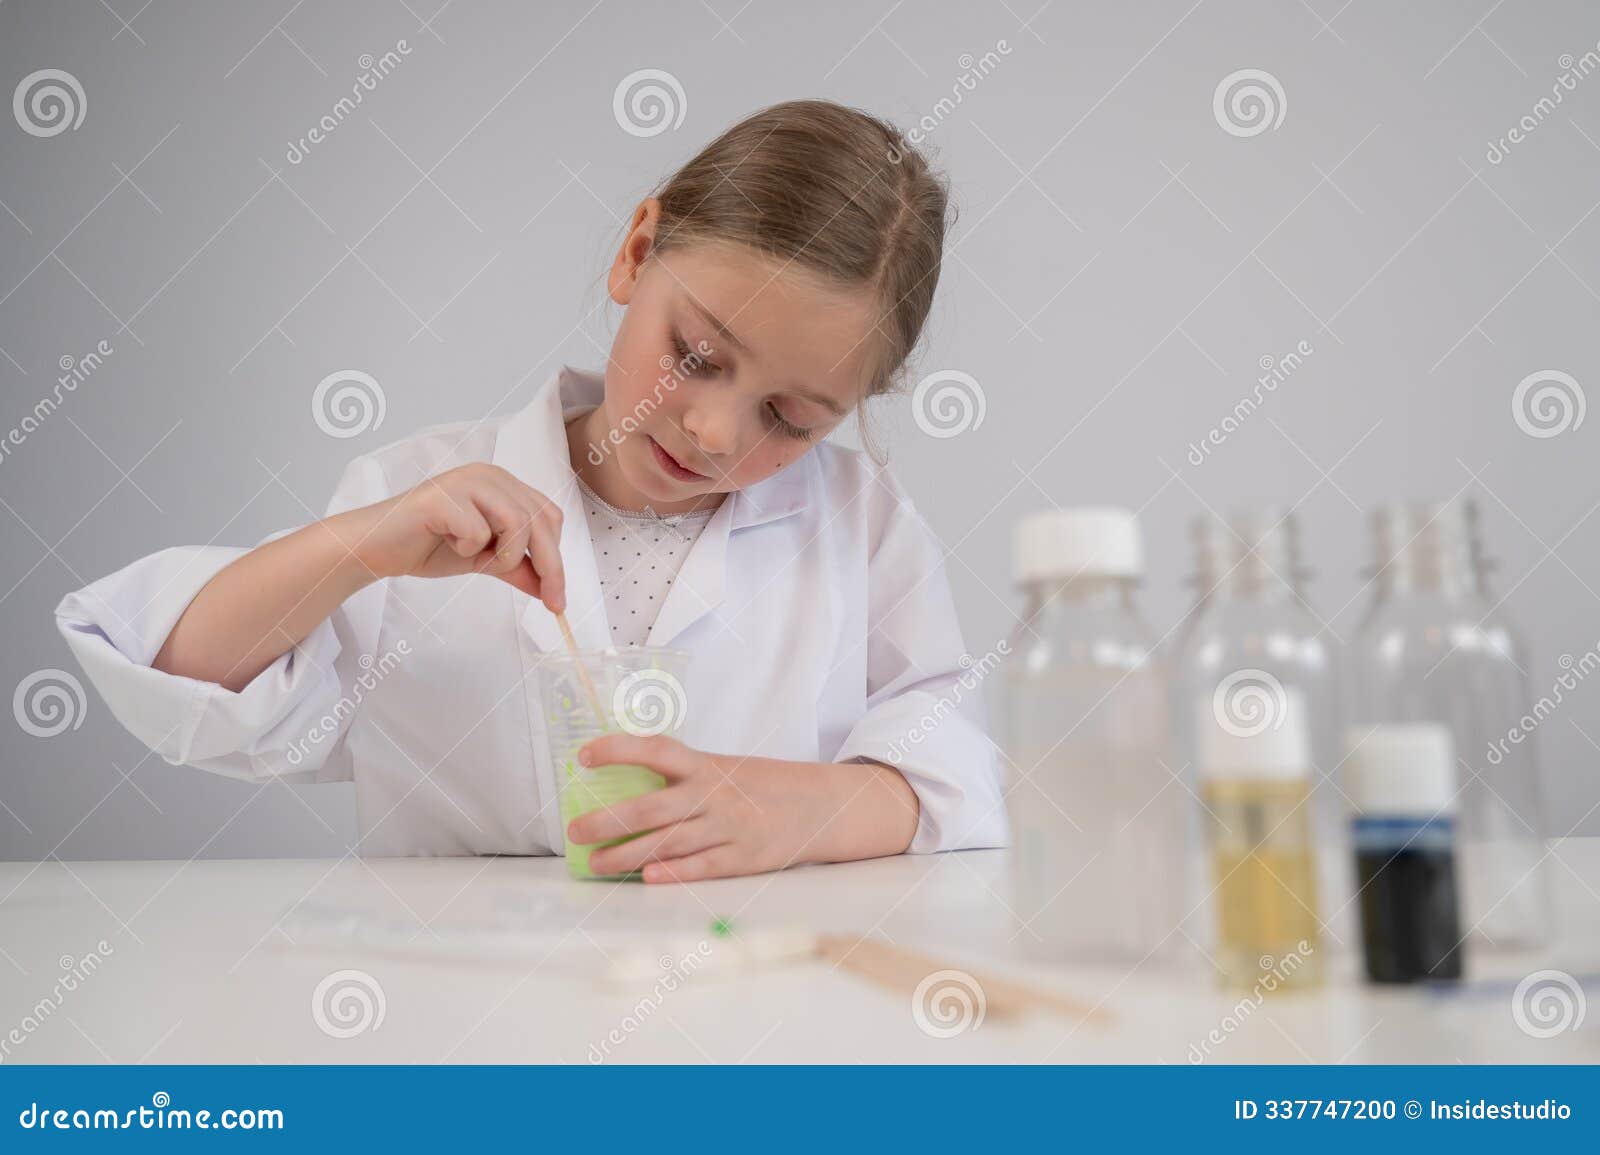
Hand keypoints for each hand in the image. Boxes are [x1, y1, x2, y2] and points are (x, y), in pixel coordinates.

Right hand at [340, 463, 565, 612]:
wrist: (377, 548)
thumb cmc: (428, 546)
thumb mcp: (483, 559)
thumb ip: (517, 567)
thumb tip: (550, 589)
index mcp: (502, 484)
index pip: (549, 517)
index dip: (557, 558)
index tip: (557, 598)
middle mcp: (489, 475)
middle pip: (541, 519)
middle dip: (549, 567)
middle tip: (551, 603)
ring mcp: (465, 481)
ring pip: (518, 521)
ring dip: (504, 555)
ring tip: (477, 559)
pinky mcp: (442, 496)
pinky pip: (478, 531)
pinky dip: (468, 548)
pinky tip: (447, 541)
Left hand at [564, 734, 920, 882]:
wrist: (817, 805)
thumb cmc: (757, 786)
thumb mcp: (720, 768)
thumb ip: (679, 778)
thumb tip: (618, 789)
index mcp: (705, 765)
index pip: (656, 749)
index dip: (619, 749)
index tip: (584, 756)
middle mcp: (714, 794)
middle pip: (653, 807)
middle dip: (609, 820)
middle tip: (575, 830)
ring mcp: (729, 827)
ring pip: (669, 842)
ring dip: (628, 854)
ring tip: (596, 863)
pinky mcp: (743, 859)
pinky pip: (702, 867)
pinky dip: (674, 873)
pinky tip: (647, 878)